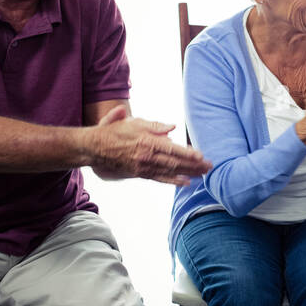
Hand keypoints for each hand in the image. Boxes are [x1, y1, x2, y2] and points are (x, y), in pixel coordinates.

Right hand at [89, 105, 211, 184]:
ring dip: (188, 173)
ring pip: (170, 171)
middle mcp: (147, 157)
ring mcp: (144, 167)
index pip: (172, 149)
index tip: (201, 156)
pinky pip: (160, 178)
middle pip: (174, 162)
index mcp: (147, 142)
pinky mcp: (140, 173)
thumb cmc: (115, 131)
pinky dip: (173, 181)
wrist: (95, 147)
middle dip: (193, 165)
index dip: (187, 153)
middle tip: (210, 166)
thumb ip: (155, 125)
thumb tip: (173, 127)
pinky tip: (186, 182)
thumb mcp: (134, 122)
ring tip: (203, 174)